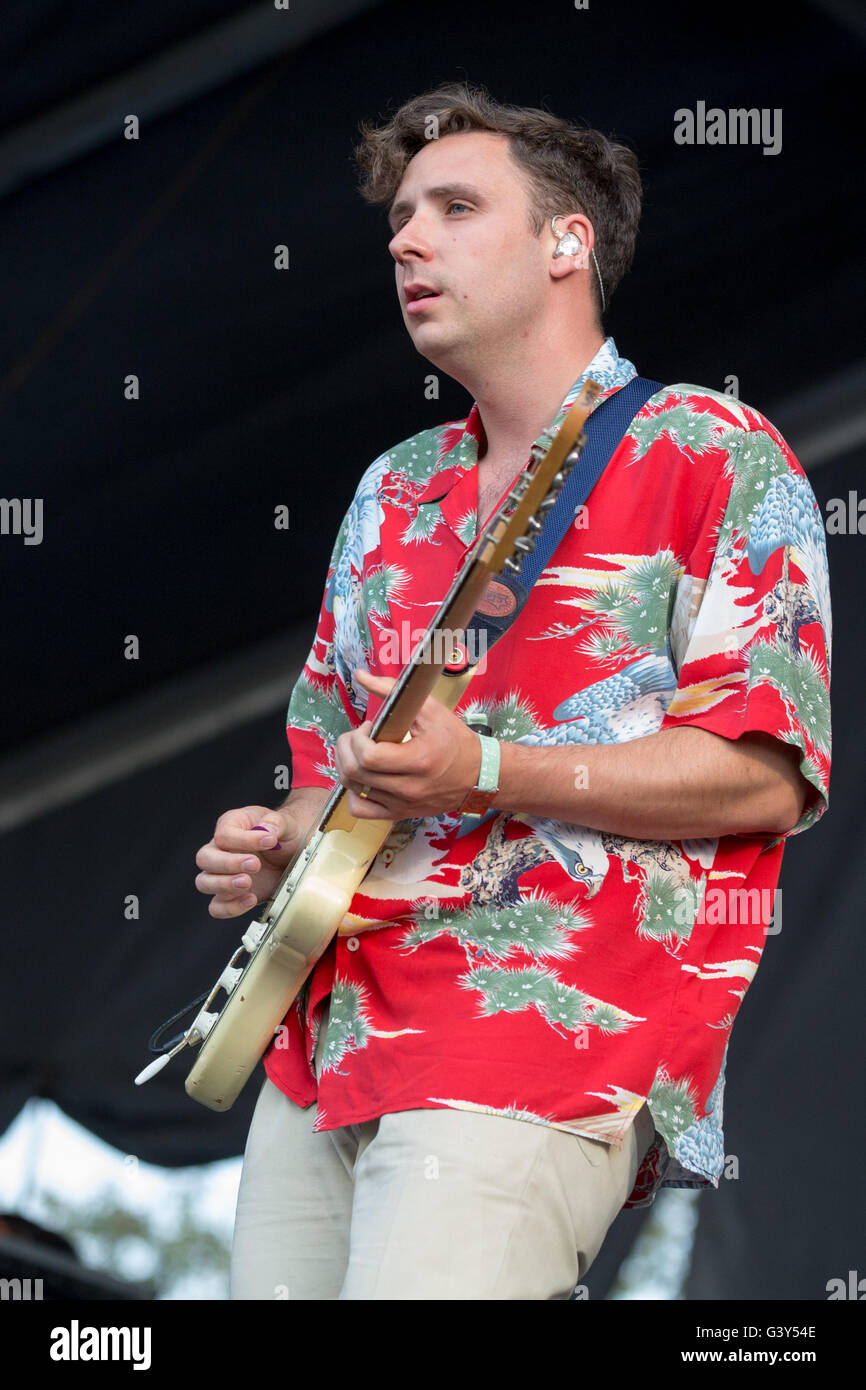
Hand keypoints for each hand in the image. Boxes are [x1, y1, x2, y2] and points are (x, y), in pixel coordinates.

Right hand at [194, 805, 305, 918]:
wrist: (291, 854)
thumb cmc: (282, 835)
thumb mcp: (285, 823)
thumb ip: (276, 823)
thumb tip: (267, 830)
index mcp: (230, 825)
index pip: (224, 834)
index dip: (244, 840)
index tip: (269, 841)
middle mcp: (220, 850)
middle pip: (205, 858)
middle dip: (229, 864)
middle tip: (255, 864)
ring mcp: (222, 874)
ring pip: (204, 882)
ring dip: (224, 885)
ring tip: (248, 883)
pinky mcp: (230, 895)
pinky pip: (216, 907)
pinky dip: (230, 907)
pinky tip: (250, 899)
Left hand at [335, 668, 481, 819]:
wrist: (478, 775)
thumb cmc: (455, 740)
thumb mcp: (430, 709)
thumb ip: (393, 691)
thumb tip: (360, 676)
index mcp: (418, 761)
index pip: (368, 757)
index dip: (359, 738)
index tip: (370, 726)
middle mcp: (409, 788)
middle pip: (355, 773)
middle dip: (348, 748)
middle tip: (360, 736)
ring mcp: (402, 804)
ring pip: (354, 789)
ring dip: (349, 765)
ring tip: (362, 752)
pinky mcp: (399, 814)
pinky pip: (361, 810)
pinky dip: (355, 792)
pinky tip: (365, 777)